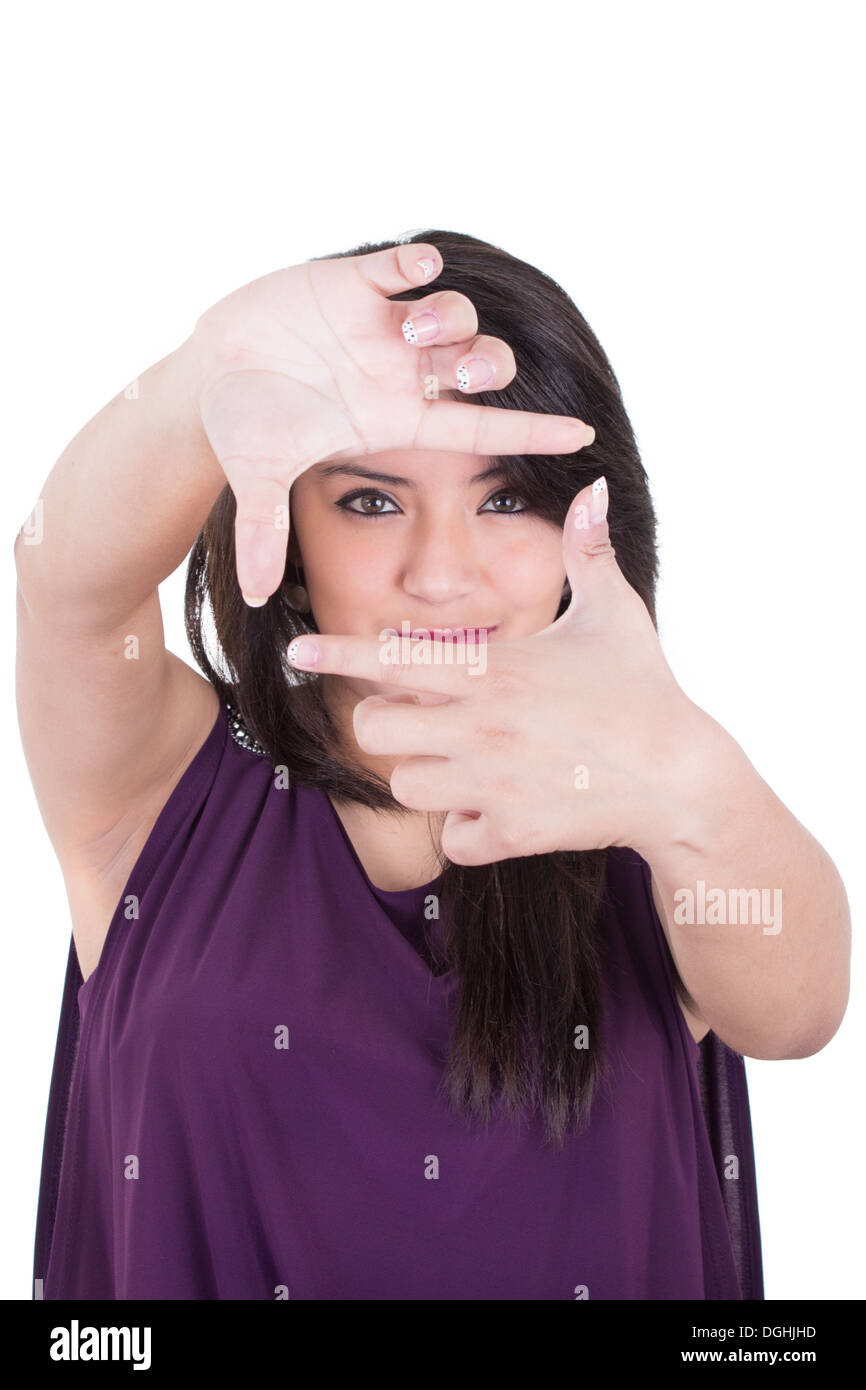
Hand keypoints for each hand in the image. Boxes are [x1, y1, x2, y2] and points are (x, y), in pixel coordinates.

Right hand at [189, 244, 594, 602]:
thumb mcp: (257, 477)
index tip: (585, 436)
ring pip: (454, 314)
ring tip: (412, 330)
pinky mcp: (353, 283)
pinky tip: (413, 273)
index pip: (481, 428)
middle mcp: (402, 374)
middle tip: (455, 372)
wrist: (206, 376)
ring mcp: (382, 326)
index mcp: (397, 420)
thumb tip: (255, 596)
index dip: (533, 430)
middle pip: (480, 366)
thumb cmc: (244, 427)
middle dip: (485, 365)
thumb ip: (264, 532)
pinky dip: (417, 266)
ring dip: (451, 320)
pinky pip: (405, 266)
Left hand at [285, 476, 705, 865]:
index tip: (298, 648)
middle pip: (374, 726)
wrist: (682, 778)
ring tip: (459, 761)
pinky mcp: (514, 834)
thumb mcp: (616, 612)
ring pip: (405, 785)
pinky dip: (465, 827)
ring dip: (422, 774)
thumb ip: (589, 550)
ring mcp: (494, 785)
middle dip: (383, 718)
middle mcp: (483, 727)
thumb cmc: (645, 688)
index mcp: (495, 670)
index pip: (392, 656)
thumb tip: (596, 486)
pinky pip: (452, 839)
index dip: (337, 651)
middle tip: (415, 715)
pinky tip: (493, 807)